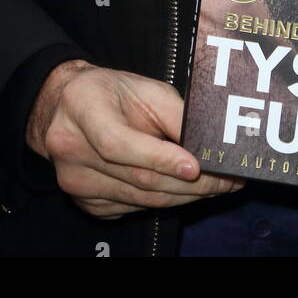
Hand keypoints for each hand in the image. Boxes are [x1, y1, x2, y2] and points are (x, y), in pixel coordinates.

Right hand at [27, 61, 244, 217]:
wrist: (71, 107)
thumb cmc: (114, 93)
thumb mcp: (147, 89)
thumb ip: (175, 116)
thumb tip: (208, 147)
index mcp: (82, 108)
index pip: (118, 143)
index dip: (158, 158)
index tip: (194, 167)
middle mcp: (70, 149)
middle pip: (136, 178)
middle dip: (190, 183)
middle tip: (227, 180)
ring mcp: (76, 182)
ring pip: (141, 199)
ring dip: (184, 196)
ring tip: (217, 186)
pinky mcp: (87, 203)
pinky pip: (134, 208)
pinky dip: (164, 200)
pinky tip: (184, 189)